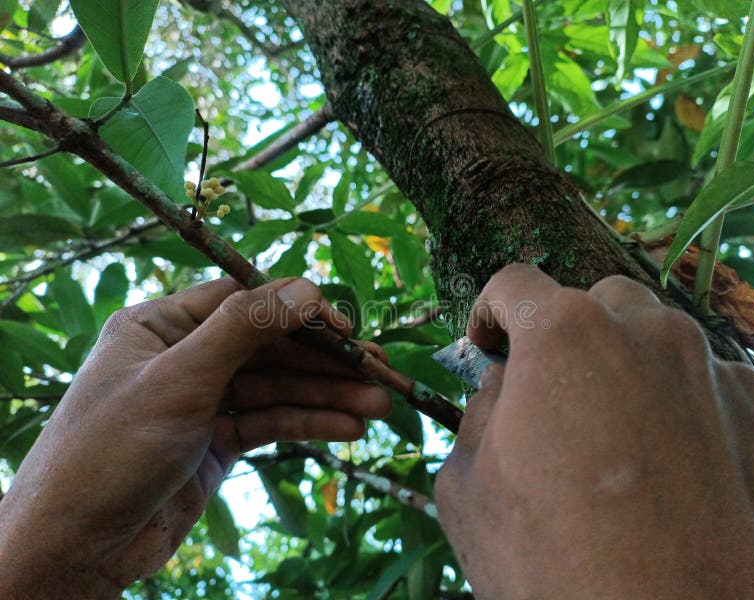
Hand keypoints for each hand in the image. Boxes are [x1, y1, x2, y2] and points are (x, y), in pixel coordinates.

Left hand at [0, 277, 390, 597]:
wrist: (75, 547)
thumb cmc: (110, 452)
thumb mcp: (178, 380)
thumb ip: (243, 329)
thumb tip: (305, 288)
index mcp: (160, 325)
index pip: (243, 301)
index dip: (298, 310)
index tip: (345, 329)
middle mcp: (183, 356)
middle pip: (269, 347)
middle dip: (324, 362)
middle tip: (377, 372)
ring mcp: (202, 400)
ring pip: (276, 388)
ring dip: (326, 396)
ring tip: (378, 406)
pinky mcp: (215, 441)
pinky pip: (270, 422)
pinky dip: (308, 424)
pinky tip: (348, 428)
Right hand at [435, 264, 753, 598]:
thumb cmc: (555, 570)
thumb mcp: (468, 490)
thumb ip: (479, 412)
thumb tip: (504, 385)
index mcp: (567, 337)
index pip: (517, 283)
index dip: (491, 311)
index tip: (490, 343)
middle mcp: (655, 336)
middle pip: (603, 302)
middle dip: (573, 335)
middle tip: (558, 396)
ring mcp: (728, 378)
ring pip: (669, 346)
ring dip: (638, 375)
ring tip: (626, 449)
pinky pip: (724, 400)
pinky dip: (698, 421)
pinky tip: (684, 481)